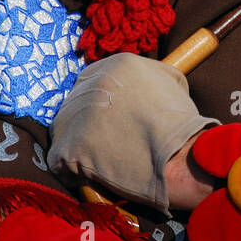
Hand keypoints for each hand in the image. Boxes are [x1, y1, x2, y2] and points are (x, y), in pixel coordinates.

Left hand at [48, 53, 217, 211]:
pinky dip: (72, 169)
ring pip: (64, 128)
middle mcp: (91, 84)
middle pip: (75, 102)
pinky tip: (89, 175)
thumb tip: (138, 87)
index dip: (100, 101)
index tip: (109, 116)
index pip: (93, 78)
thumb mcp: (173, 83)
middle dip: (87, 121)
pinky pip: (58, 159)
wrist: (181, 156)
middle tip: (104, 139)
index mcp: (117, 65)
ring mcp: (76, 114)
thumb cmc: (182, 124)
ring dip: (78, 143)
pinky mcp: (68, 146)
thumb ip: (151, 77)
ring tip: (98, 158)